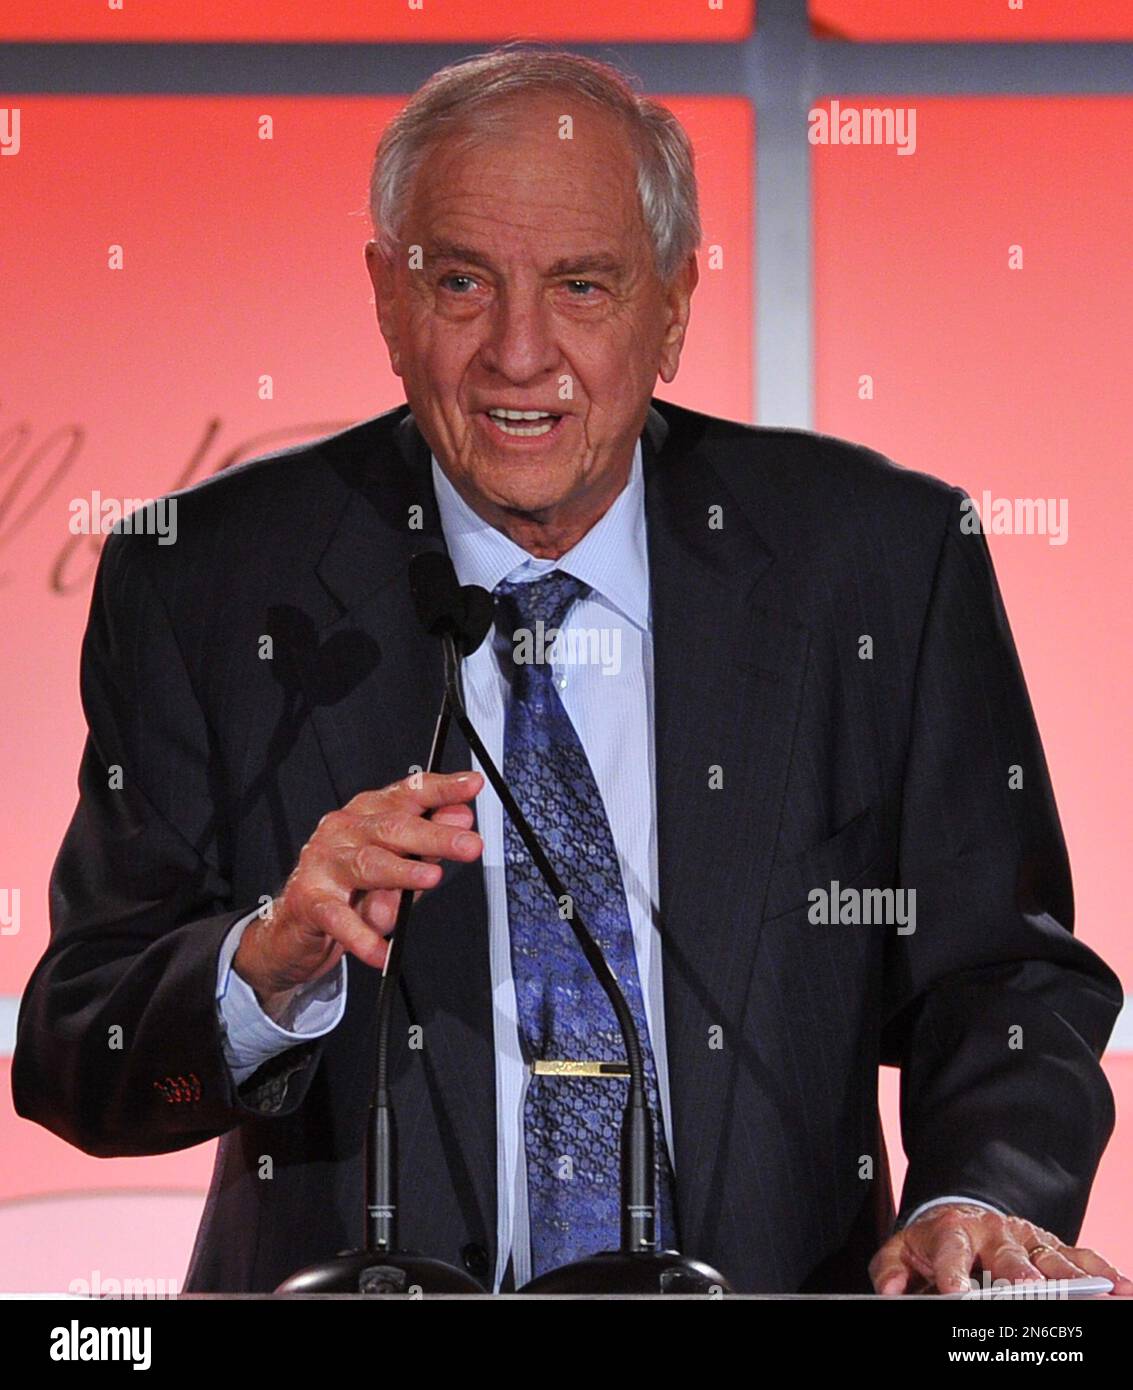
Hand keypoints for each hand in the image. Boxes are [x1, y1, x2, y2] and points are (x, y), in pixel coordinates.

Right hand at [234, 770, 483, 1015]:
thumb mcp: (398, 864)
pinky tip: (381, 950)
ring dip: (402, 871)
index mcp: (369, 813)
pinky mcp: (310, 900)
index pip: (408, 793)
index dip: (442, 789)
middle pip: (393, 827)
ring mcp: (324, 862)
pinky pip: (339, 918)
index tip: (471, 786)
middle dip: (435, 836)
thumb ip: (429, 845)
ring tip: (431, 878)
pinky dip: (361, 935)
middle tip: (469, 844)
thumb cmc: (350, 888)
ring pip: (368, 864)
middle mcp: (345, 830)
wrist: (295, 926)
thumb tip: (460, 820)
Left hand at [869, 1203, 1132, 1295]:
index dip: (953, 1275)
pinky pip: (1080, 1258)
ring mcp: (1026, 1239)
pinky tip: (1122, 1289)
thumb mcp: (901, 1251)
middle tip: (1032, 1292)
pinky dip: (1103, 1272)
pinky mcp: (1051, 1247)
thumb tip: (890, 1293)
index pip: (952, 1253)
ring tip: (1095, 1294)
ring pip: (1049, 1258)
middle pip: (1008, 1255)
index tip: (955, 1295)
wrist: (960, 1215)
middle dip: (1020, 1275)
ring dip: (1071, 1278)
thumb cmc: (932, 1245)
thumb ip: (890, 1270)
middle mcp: (994, 1232)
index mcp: (954, 1232)